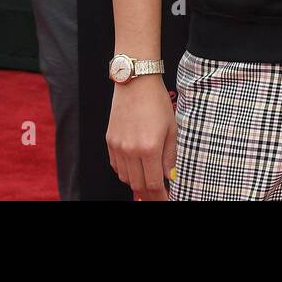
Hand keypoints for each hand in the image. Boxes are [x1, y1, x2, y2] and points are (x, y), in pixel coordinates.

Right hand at [107, 74, 176, 201]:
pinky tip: (135, 169)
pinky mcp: (110, 141)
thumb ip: (170, 155)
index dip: (160, 196)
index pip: (152, 183)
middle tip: (159, 195)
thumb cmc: (157, 102)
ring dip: (137, 183)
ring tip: (148, 182)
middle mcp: (130, 150)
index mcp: (149, 148)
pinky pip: (116, 166)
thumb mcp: (172, 128)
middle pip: (137, 185)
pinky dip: (125, 172)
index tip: (166, 199)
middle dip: (149, 194)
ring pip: (125, 178)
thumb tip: (169, 176)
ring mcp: (117, 146)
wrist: (135, 82)